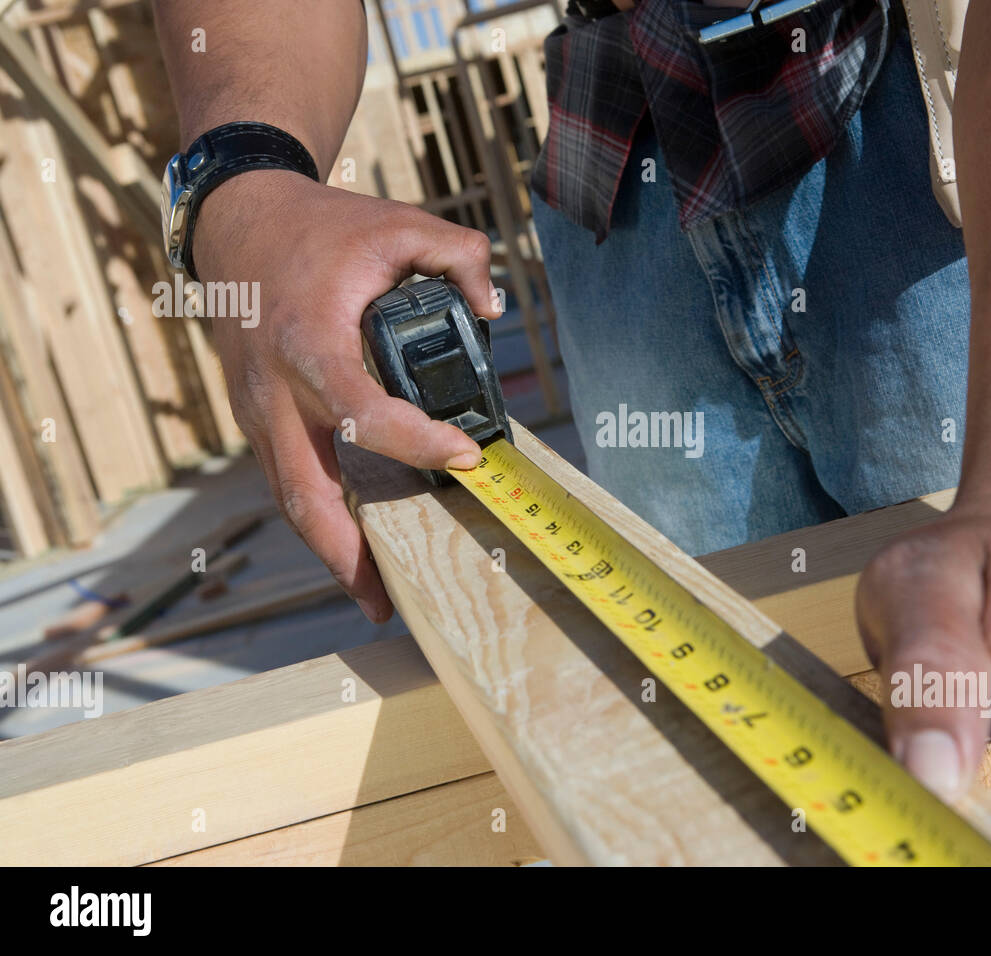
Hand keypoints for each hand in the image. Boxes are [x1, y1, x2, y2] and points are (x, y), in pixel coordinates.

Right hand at [191, 171, 500, 621]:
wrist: (237, 223)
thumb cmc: (318, 229)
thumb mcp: (395, 223)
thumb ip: (456, 255)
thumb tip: (493, 307)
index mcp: (307, 340)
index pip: (360, 411)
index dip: (415, 441)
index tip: (468, 456)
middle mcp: (274, 388)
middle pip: (303, 491)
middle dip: (345, 552)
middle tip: (389, 600)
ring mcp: (257, 411)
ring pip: (291, 497)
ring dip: (331, 549)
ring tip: (377, 595)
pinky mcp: (258, 420)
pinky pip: (290, 479)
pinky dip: (321, 516)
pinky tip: (359, 543)